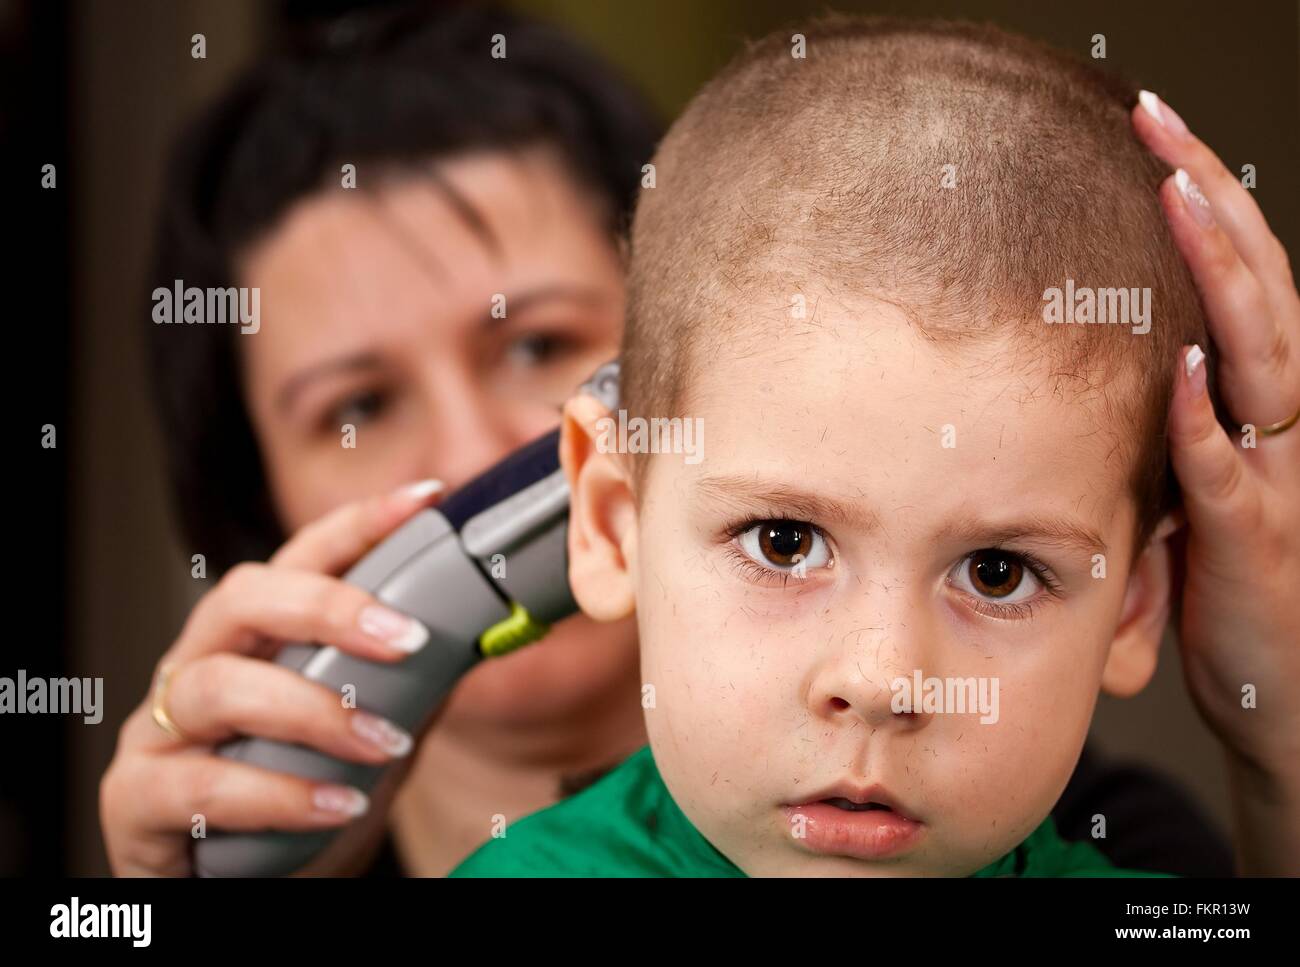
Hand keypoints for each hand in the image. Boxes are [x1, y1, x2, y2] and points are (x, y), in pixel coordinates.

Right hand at [100, 479, 443, 875]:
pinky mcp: (136, 799)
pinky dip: (278, 795)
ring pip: (216, 686)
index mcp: (254, 640)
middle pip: (241, 598)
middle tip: (407, 637)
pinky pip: (200, 784)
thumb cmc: (305, 804)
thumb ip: (410, 686)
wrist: (254, 895)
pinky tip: (339, 806)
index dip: (358, 524)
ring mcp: (158, 730)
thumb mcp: (368, 737)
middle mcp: (197, 667)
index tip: (427, 499)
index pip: (298, 559)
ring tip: (383, 744)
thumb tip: (480, 630)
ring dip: (312, 710)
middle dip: (327, 606)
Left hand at [1133, 92, 1299, 872]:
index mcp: (1257, 403)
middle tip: (1161, 126)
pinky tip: (1188, 370)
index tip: (1156, 134)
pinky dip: (1209, 420)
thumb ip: (1154, 423)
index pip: (1236, 283)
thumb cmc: (1222, 581)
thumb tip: (1080, 368)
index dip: (1205, 205)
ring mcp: (1271, 477)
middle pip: (1254, 290)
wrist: (1282, 688)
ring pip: (1259, 358)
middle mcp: (1276, 423)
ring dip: (1219, 279)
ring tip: (1179, 200)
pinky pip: (1230, 473)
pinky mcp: (1251, 541)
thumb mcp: (1182, 483)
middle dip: (1210, 204)